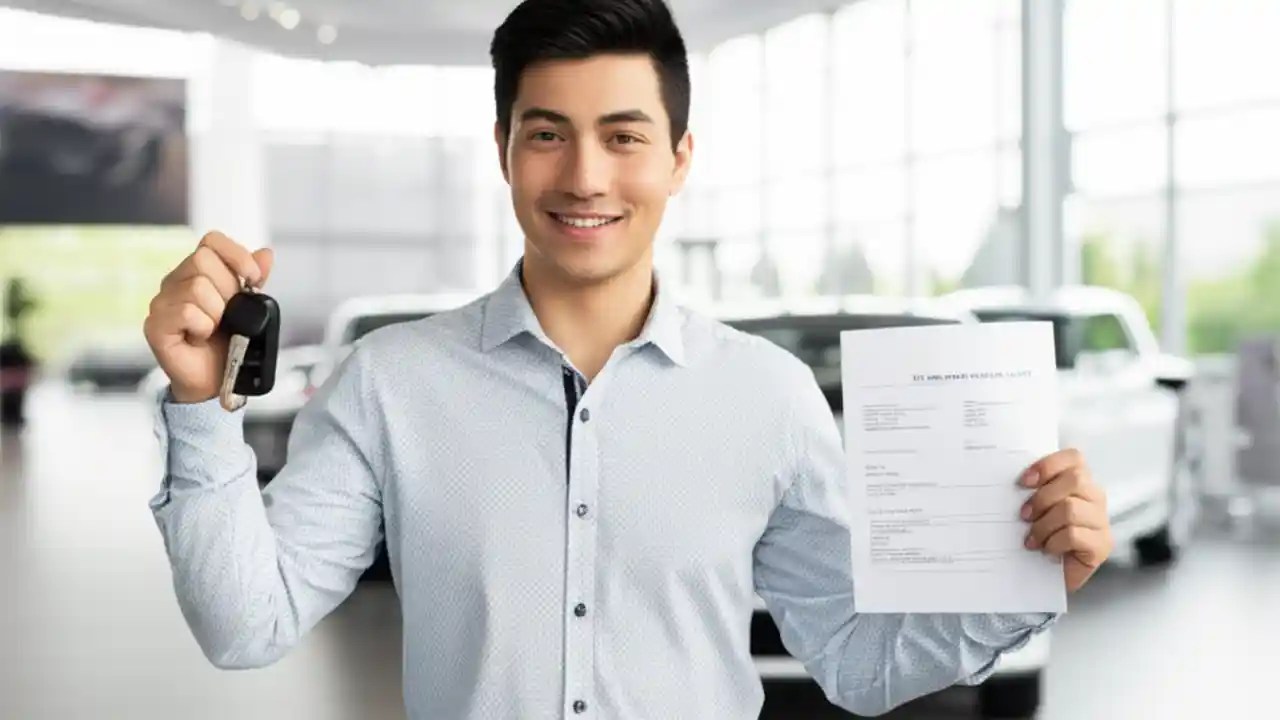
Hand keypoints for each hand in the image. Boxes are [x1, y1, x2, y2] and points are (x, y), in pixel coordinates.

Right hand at [142, 231, 273, 403]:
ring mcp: (161, 302)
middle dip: (227, 290)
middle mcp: (174, 281)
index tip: (254, 278)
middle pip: (203, 261)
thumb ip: (254, 280)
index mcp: (196, 272)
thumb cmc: (227, 342)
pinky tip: (199, 337)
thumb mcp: (248, 307)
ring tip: (213, 329)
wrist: (215, 379)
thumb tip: (266, 253)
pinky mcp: (155, 325)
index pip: (211, 241)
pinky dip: (203, 327)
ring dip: (217, 314)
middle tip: (227, 314)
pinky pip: (187, 312)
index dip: (236, 254)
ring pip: (198, 288)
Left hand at [1019, 448, 1112, 592]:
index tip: (1023, 481)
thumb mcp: (1034, 508)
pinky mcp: (1102, 545)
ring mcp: (1101, 521)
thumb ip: (1032, 489)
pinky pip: (1074, 535)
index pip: (1074, 458)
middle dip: (1042, 498)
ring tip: (1032, 539)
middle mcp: (1095, 498)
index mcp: (1080, 482)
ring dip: (1044, 525)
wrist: (1045, 577)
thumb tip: (1011, 480)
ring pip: (1071, 509)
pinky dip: (1054, 542)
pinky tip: (1047, 550)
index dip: (1048, 465)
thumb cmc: (1039, 537)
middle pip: (1074, 480)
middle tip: (1024, 515)